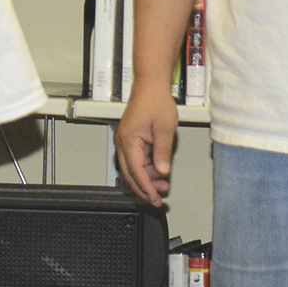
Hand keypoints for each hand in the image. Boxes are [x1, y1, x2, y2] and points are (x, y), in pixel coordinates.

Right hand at [114, 80, 179, 205]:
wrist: (151, 86)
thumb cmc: (155, 101)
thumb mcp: (164, 129)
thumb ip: (163, 152)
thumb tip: (163, 172)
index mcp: (129, 141)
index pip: (136, 171)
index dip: (146, 187)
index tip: (154, 198)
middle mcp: (123, 143)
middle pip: (130, 174)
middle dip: (144, 189)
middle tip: (158, 200)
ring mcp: (126, 142)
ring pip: (133, 169)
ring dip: (147, 179)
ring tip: (164, 186)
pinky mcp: (131, 140)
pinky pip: (137, 160)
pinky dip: (147, 169)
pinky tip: (159, 173)